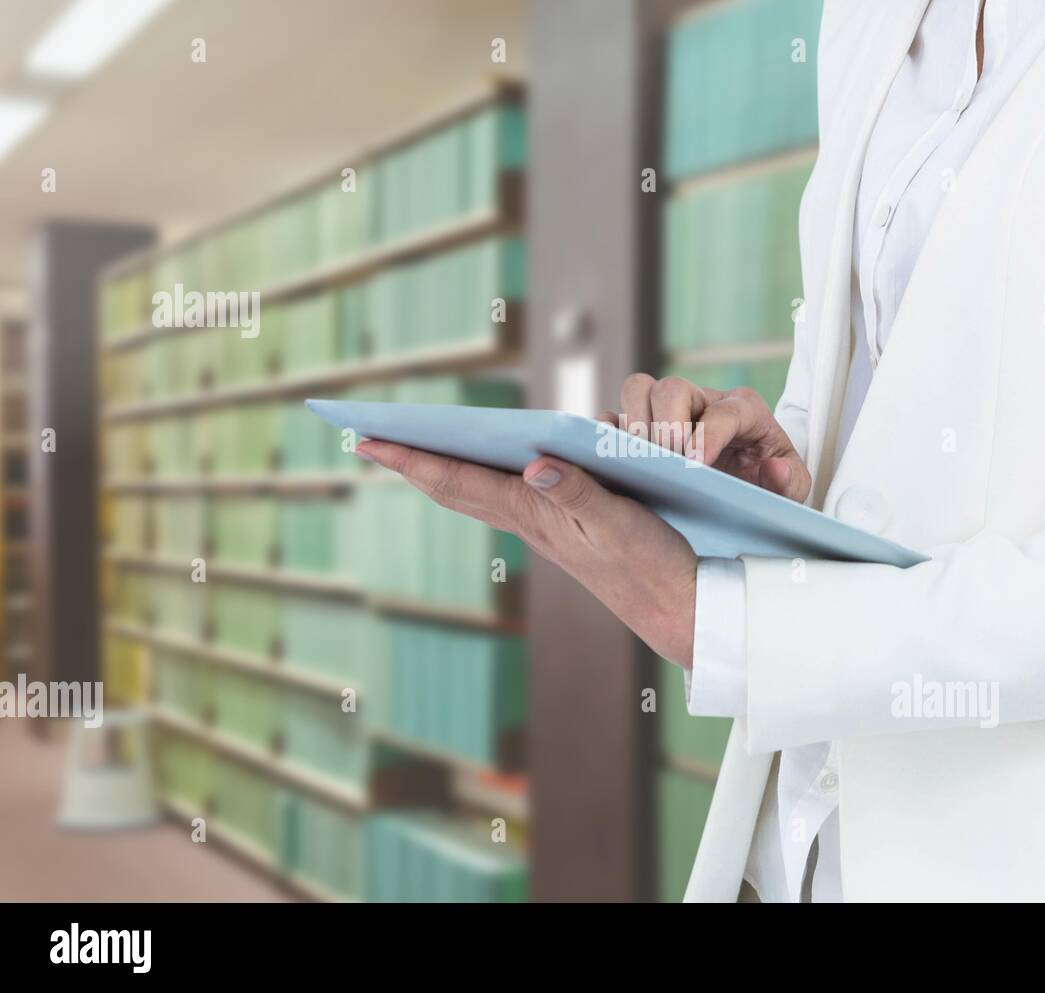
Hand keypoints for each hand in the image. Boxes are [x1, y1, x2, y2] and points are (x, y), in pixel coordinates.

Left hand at [354, 440, 698, 668]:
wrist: (677, 608)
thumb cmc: (652, 564)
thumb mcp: (619, 522)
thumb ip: (576, 491)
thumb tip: (533, 463)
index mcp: (534, 514)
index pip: (457, 480)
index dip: (410, 458)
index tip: (365, 440)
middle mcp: (529, 521)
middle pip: (453, 486)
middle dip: (409, 461)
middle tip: (366, 438)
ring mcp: (543, 528)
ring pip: (475, 493)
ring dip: (438, 470)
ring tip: (408, 450)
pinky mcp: (563, 529)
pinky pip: (503, 497)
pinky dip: (478, 477)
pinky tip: (481, 468)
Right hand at [598, 375, 811, 502]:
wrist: (744, 490)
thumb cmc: (764, 485)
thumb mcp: (790, 491)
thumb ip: (789, 482)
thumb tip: (772, 469)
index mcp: (744, 411)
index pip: (724, 411)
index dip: (709, 433)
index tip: (696, 464)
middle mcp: (702, 402)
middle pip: (671, 388)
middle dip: (665, 426)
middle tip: (667, 465)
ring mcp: (668, 412)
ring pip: (638, 390)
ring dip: (634, 424)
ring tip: (641, 464)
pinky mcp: (640, 427)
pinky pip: (612, 417)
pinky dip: (607, 436)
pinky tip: (614, 466)